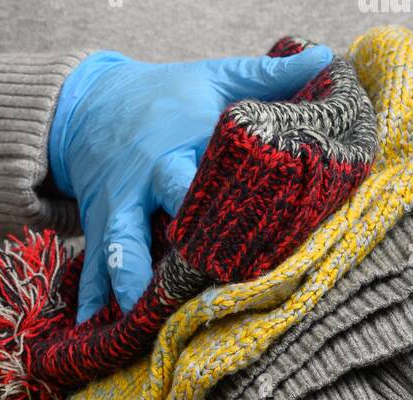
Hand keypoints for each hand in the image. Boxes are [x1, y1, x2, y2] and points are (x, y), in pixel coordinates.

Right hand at [48, 46, 333, 322]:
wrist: (88, 104)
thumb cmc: (167, 95)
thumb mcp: (214, 77)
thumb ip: (267, 76)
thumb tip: (324, 56)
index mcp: (180, 146)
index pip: (201, 178)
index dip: (219, 210)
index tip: (246, 241)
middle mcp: (146, 181)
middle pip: (158, 218)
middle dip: (175, 256)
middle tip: (199, 291)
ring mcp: (118, 208)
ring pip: (120, 248)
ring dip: (129, 283)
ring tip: (141, 319)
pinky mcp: (98, 229)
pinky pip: (91, 268)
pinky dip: (88, 300)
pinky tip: (90, 329)